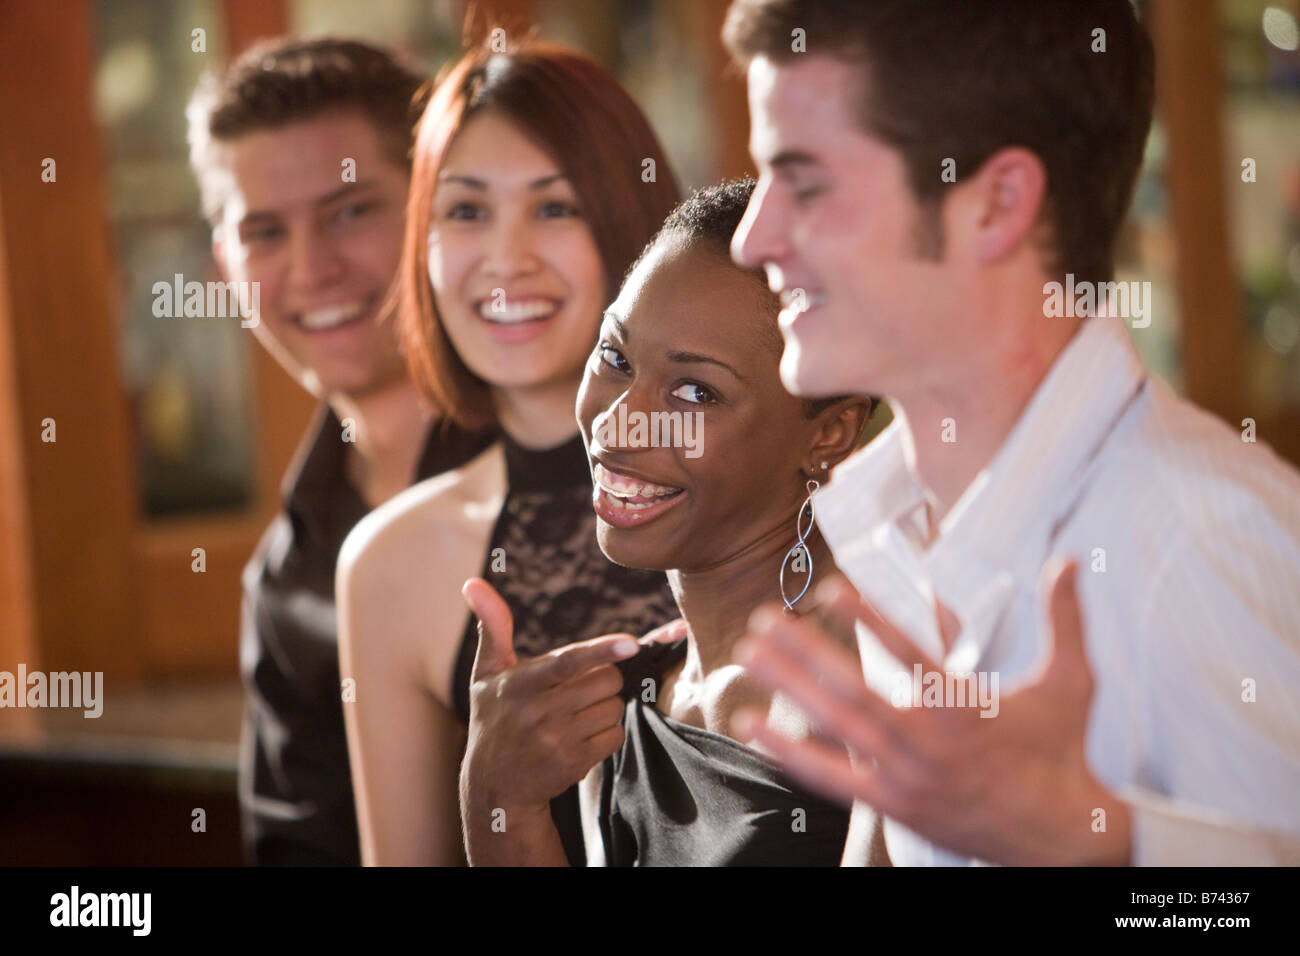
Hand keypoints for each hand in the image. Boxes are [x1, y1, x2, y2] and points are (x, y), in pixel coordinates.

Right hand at [459, 577, 640, 821]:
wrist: (494, 787)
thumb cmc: (494, 718)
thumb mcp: (487, 673)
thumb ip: (492, 627)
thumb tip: (473, 582)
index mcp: (520, 684)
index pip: (568, 662)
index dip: (601, 650)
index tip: (631, 643)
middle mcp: (538, 713)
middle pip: (606, 681)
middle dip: (604, 678)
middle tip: (580, 687)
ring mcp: (557, 741)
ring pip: (614, 709)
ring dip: (605, 707)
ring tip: (576, 714)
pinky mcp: (573, 764)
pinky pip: (615, 736)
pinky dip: (607, 733)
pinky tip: (582, 736)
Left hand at [731, 557, 1131, 864]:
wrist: (1060, 836)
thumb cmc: (1061, 751)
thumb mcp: (1072, 682)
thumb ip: (1064, 619)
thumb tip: (1068, 560)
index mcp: (966, 708)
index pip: (910, 656)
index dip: (870, 621)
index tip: (831, 589)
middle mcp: (929, 743)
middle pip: (855, 693)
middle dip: (804, 654)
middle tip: (765, 619)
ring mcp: (906, 777)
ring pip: (837, 729)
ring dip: (789, 689)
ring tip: (749, 656)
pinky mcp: (892, 805)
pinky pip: (830, 778)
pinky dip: (788, 752)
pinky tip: (751, 726)